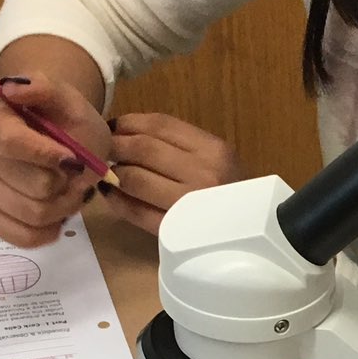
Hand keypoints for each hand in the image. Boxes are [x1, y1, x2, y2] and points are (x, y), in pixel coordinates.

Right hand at [0, 72, 112, 247]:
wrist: (63, 141)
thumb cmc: (66, 121)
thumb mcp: (70, 100)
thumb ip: (45, 88)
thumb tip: (11, 89)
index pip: (10, 143)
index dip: (48, 156)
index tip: (73, 159)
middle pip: (30, 186)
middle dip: (65, 185)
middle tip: (75, 175)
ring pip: (31, 214)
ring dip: (63, 207)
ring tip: (69, 192)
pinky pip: (19, 236)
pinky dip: (48, 230)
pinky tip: (56, 215)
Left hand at [98, 112, 242, 235]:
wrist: (253, 236)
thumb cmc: (229, 194)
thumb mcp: (215, 159)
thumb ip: (177, 144)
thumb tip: (123, 131)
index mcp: (213, 150)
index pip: (159, 125)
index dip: (128, 122)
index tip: (113, 127)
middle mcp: (203, 173)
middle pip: (142, 149)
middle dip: (115, 146)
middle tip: (103, 149)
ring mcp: (189, 204)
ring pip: (134, 179)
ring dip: (112, 173)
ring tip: (108, 172)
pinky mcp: (176, 231)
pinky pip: (135, 211)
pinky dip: (116, 201)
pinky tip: (111, 195)